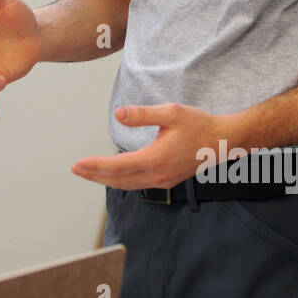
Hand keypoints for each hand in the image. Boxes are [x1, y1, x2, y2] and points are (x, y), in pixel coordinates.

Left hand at [71, 102, 230, 190]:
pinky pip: (137, 184)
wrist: (222, 141)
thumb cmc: (198, 125)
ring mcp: (162, 180)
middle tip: (75, 169)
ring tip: (88, 172)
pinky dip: (120, 180)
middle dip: (94, 175)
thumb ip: (142, 114)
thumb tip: (118, 114)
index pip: (117, 166)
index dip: (95, 166)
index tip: (78, 164)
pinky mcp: (166, 180)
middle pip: (118, 179)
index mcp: (155, 159)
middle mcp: (157, 174)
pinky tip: (112, 174)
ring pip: (127, 184)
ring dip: (105, 179)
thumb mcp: (170, 112)